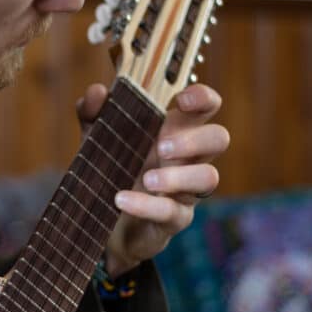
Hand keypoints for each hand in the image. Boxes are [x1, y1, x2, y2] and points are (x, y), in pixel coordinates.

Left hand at [76, 82, 229, 277]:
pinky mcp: (174, 219)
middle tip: (162, 147)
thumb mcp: (93, 136)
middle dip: (196, 139)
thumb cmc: (107, 168)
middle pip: (219, 138)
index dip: (203, 98)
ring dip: (179, 177)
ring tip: (147, 179)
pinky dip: (146, 206)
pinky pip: (173, 212)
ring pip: (208, 178)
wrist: (96, 218)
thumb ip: (92, 112)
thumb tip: (97, 92)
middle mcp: (187, 157)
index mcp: (174, 129)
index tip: (181, 99)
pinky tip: (121, 200)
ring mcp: (185, 189)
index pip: (207, 106)